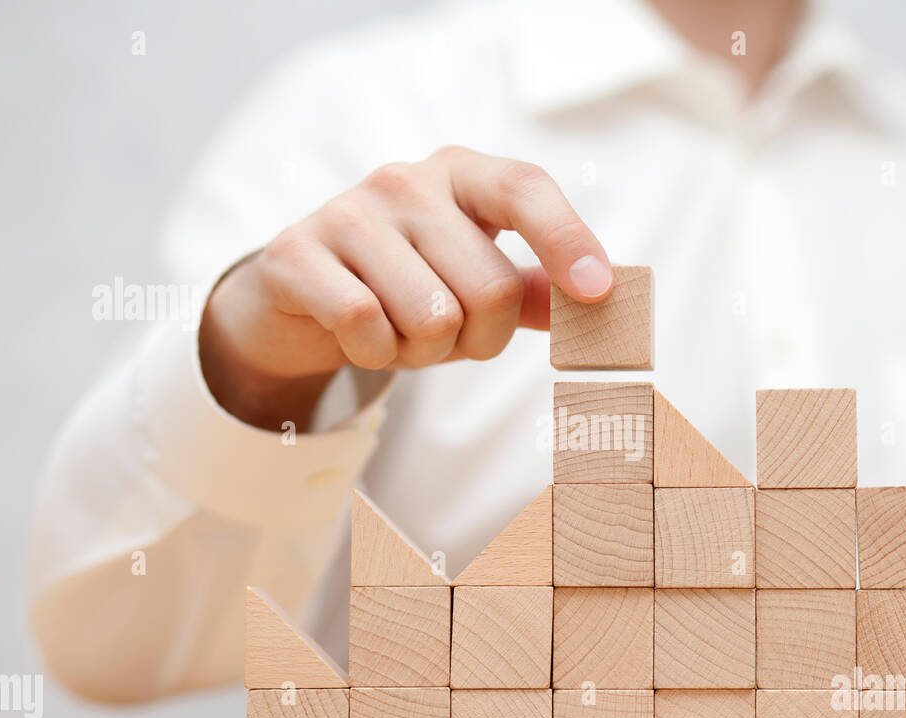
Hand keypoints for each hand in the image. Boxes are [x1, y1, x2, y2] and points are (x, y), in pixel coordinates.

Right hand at [198, 146, 612, 427]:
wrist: (302, 300)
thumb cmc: (406, 289)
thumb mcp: (474, 284)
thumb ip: (535, 292)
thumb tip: (608, 304)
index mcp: (462, 175)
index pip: (525, 189)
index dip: (565, 239)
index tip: (595, 292)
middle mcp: (406, 180)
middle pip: (489, 288)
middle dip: (479, 340)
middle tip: (447, 337)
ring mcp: (348, 211)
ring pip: (431, 315)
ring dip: (423, 352)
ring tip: (398, 331)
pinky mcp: (297, 252)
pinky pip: (367, 326)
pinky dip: (375, 354)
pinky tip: (361, 337)